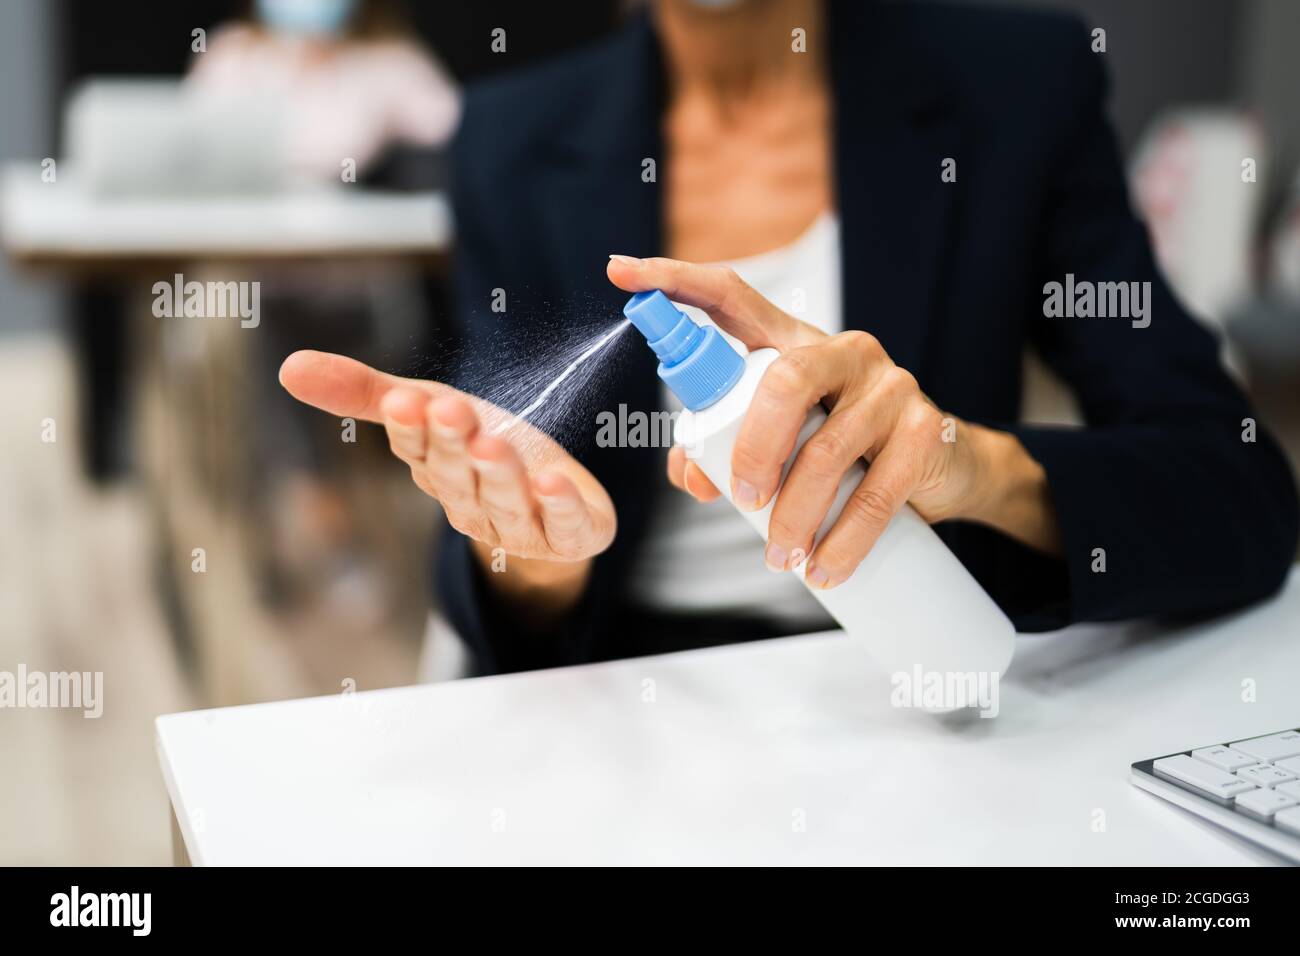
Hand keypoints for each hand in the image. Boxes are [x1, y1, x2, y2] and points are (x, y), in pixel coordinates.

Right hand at [279, 351, 615, 600]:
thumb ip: (367, 392)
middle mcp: (473, 505)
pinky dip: (562, 505)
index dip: (412, 430)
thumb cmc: (483, 448)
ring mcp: (521, 525)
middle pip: (459, 475)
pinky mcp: (571, 535)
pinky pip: (566, 526)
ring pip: (507, 501)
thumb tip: (287, 366)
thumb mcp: (431, 410)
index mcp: (436, 473)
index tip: (405, 402)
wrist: (554, 503)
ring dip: (500, 473)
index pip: (418, 452)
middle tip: (448, 408)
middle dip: (453, 444)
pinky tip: (555, 481)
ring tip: (494, 443)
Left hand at [607, 256, 1059, 586]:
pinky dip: (843, 540)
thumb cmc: (844, 452)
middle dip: (753, 448)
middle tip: (744, 499)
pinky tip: (824, 570)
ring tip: (781, 559)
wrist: (944, 472)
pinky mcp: (923, 430)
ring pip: (828, 449)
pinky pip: (877, 492)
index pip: (731, 298)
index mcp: (792, 344)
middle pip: (782, 381)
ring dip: (797, 516)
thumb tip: (689, 474)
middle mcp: (842, 351)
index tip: (620, 273)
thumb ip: (725, 452)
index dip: (675, 281)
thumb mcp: (782, 446)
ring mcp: (888, 386)